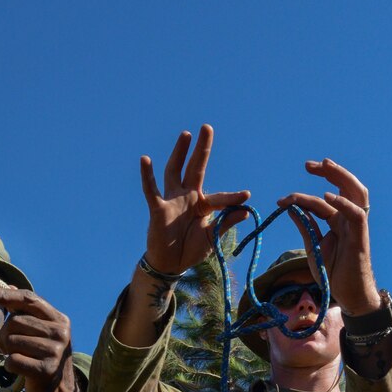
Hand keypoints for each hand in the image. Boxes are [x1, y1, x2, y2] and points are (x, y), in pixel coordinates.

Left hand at [0, 287, 80, 391]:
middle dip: (6, 335)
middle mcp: (61, 333)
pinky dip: (11, 366)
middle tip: (14, 347)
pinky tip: (20, 370)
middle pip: (16, 322)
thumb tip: (9, 285)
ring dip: (9, 351)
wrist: (58, 390)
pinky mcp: (46, 370)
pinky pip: (13, 360)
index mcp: (59, 319)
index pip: (29, 299)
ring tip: (21, 358)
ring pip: (12, 341)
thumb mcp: (39, 331)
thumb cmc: (42, 356)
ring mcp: (56, 351)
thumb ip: (25, 311)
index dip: (5, 295)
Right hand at [139, 125, 249, 275]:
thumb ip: (225, 224)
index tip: (246, 196)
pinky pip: (151, 190)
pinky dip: (147, 176)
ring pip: (174, 171)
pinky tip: (145, 159)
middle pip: (195, 167)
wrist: (170, 264)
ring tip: (186, 135)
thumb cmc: (190, 250)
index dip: (232, 198)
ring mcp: (172, 200)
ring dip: (179, 153)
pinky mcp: (158, 208)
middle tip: (207, 127)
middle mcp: (187, 196)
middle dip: (201, 148)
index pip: (220, 197)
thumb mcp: (211, 237)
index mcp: (202, 204)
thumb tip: (245, 211)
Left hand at [276, 159, 378, 315]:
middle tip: (308, 165)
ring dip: (342, 177)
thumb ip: (306, 226)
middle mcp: (348, 219)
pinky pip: (357, 215)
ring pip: (356, 193)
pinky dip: (344, 203)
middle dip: (329, 171)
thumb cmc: (334, 272)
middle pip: (345, 186)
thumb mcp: (314, 246)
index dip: (302, 196)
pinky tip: (328, 196)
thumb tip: (291, 208)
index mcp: (338, 221)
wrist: (348, 294)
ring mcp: (356, 227)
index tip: (283, 199)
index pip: (323, 199)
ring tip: (326, 166)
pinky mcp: (360, 238)